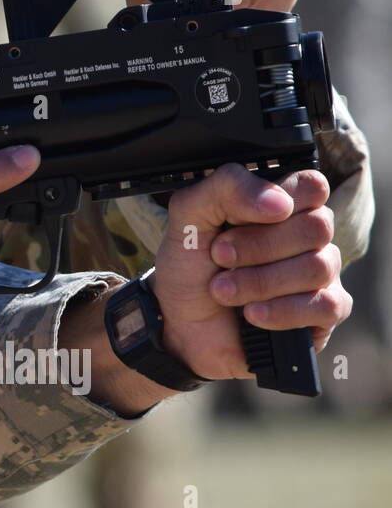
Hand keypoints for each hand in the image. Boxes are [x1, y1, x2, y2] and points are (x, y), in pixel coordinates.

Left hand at [148, 165, 349, 381]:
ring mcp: (321, 274)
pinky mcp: (324, 312)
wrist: (179, 322)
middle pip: (316, 227)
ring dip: (260, 281)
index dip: (276, 201)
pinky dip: (281, 311)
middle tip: (219, 257)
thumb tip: (279, 202)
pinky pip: (327, 306)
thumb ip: (224, 188)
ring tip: (223, 290)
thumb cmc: (190, 265)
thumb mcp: (189, 215)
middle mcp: (308, 236)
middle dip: (257, 246)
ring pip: (318, 267)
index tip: (235, 219)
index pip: (311, 185)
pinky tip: (252, 314)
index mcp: (282, 205)